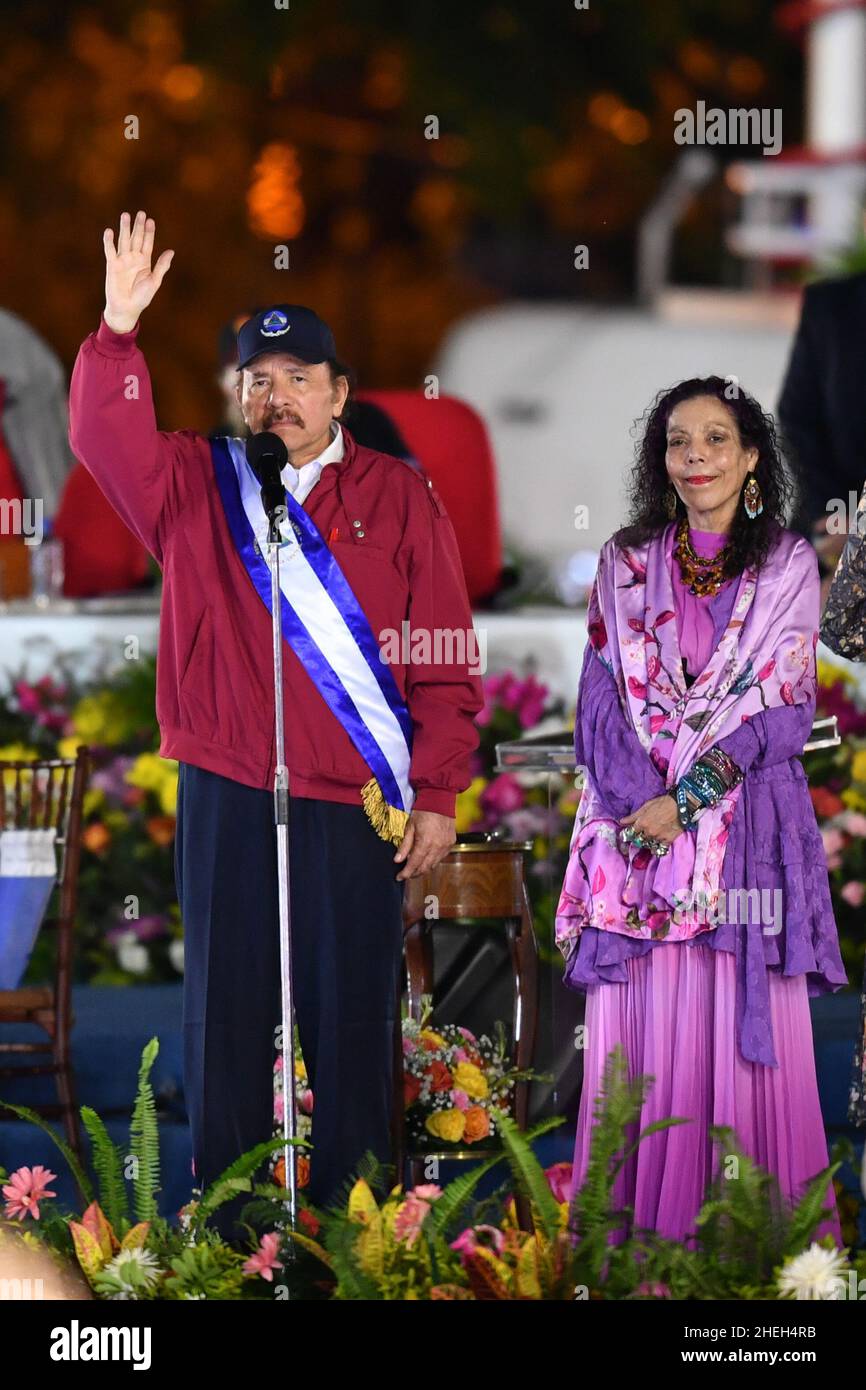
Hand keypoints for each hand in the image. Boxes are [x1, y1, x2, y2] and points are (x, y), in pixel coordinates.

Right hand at [103, 210, 173, 333]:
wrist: (127, 308)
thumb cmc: (142, 298)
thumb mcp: (154, 282)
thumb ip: (162, 266)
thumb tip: (171, 251)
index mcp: (145, 261)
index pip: (147, 243)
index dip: (149, 232)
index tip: (151, 220)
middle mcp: (133, 258)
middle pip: (136, 238)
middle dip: (138, 226)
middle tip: (140, 213)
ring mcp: (122, 260)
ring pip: (124, 241)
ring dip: (125, 228)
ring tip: (125, 215)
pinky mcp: (112, 265)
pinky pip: (110, 251)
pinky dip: (109, 241)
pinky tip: (109, 231)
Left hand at [393, 809, 455, 879]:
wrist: (440, 799)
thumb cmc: (422, 811)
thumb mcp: (409, 827)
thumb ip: (404, 846)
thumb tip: (397, 860)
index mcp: (425, 842)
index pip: (414, 864)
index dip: (406, 873)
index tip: (399, 877)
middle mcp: (438, 847)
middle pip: (425, 868)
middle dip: (414, 873)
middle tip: (405, 874)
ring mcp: (446, 846)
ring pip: (434, 864)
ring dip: (423, 868)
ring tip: (414, 868)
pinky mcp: (451, 843)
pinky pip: (441, 857)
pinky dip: (432, 861)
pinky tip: (426, 859)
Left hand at [619, 794, 682, 846]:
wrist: (682, 806)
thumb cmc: (663, 803)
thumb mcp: (646, 806)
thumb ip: (633, 816)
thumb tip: (622, 822)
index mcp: (642, 823)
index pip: (631, 833)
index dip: (630, 833)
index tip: (631, 833)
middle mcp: (649, 832)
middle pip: (639, 840)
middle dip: (639, 838)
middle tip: (643, 834)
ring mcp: (658, 838)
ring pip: (649, 845)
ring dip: (648, 842)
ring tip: (652, 836)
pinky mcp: (668, 841)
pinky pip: (660, 850)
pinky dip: (658, 848)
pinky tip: (658, 843)